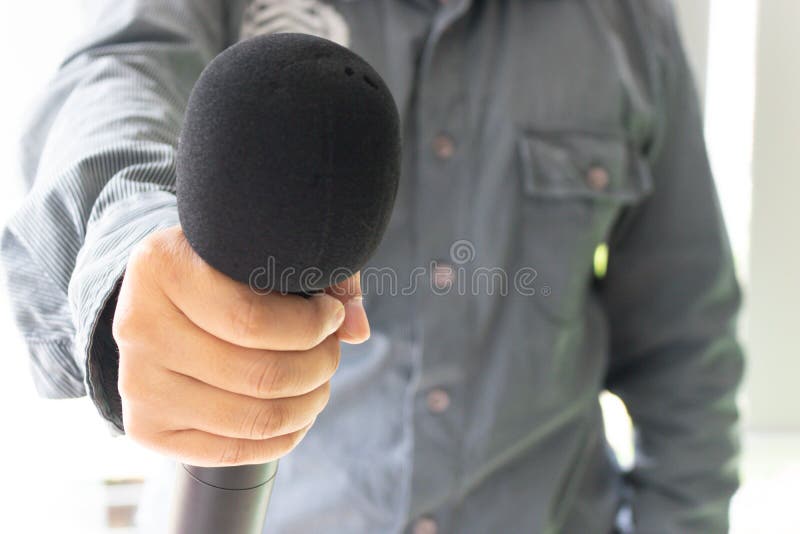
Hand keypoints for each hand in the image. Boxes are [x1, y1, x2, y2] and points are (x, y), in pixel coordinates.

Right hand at [112, 226, 368, 466]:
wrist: (164, 304)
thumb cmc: (228, 271)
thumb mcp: (268, 252)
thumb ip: (323, 276)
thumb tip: (358, 329)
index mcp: (162, 266)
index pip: (252, 320)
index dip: (312, 325)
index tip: (332, 314)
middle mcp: (137, 326)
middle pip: (259, 375)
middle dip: (318, 366)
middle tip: (331, 350)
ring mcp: (137, 383)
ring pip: (253, 418)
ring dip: (308, 403)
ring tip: (319, 379)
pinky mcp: (146, 427)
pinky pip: (232, 452)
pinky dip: (283, 436)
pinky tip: (298, 410)